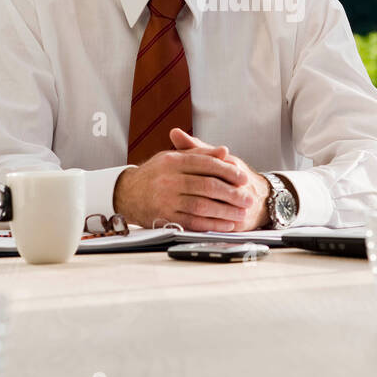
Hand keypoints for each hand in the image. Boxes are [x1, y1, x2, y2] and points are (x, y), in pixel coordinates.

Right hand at [112, 128, 270, 231]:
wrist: (127, 193)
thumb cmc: (156, 173)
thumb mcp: (173, 157)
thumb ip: (200, 153)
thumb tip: (224, 151)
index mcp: (173, 161)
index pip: (206, 163)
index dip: (228, 170)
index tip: (243, 177)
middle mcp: (168, 179)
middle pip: (207, 185)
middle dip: (231, 193)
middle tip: (248, 198)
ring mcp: (166, 200)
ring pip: (202, 205)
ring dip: (225, 211)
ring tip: (242, 213)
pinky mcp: (164, 218)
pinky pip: (193, 222)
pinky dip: (212, 224)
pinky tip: (226, 224)